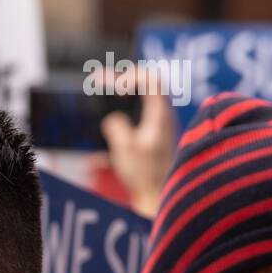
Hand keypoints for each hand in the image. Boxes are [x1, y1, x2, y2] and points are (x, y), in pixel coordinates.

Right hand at [100, 86, 176, 218]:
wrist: (159, 196)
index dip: (130, 76)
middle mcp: (165, 116)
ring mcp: (163, 125)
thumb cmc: (146, 175)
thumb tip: (113, 119)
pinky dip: (130, 108)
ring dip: (127, 95)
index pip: (150, 78)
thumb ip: (116, 127)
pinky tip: (117, 118)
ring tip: (109, 95)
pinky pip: (145, 112)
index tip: (115, 87)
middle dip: (126, 82)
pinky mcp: (158, 135)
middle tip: (106, 83)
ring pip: (146, 97)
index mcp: (160, 114)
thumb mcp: (125, 150)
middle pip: (148, 84)